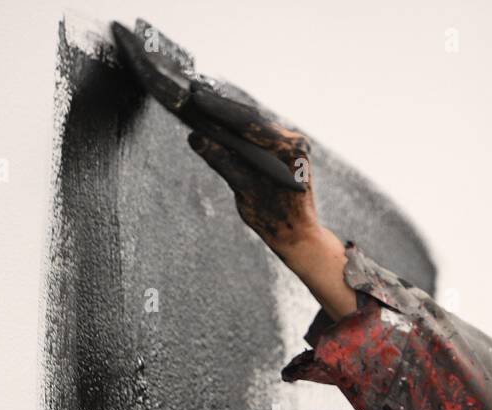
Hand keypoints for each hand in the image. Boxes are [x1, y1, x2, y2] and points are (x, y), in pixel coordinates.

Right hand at [186, 87, 319, 253]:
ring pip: (254, 122)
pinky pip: (258, 132)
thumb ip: (222, 161)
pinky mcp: (285, 147)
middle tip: (194, 94)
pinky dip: (238, 126)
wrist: (298, 232)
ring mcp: (291, 142)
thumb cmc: (274, 219)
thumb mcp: (244, 191)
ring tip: (202, 102)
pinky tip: (221, 119)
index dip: (220, 110)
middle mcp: (293, 141)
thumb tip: (197, 138)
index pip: (248, 123)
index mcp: (288, 150)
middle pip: (251, 118)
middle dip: (221, 107)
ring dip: (229, 114)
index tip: (197, 98)